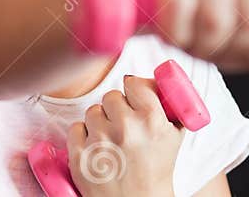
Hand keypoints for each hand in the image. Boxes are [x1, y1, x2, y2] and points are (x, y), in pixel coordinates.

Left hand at [67, 75, 180, 196]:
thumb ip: (169, 105)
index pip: (133, 82)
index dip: (133, 89)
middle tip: (123, 124)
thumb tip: (159, 79)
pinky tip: (97, 148)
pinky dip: (83, 136)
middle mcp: (126, 128)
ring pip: (92, 111)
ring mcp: (100, 142)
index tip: (133, 96)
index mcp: (151, 120)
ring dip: (100, 122)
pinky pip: (76, 128)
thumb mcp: (173, 136)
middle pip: (110, 96)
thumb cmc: (157, 170)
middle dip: (116, 108)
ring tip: (111, 140)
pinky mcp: (80, 157)